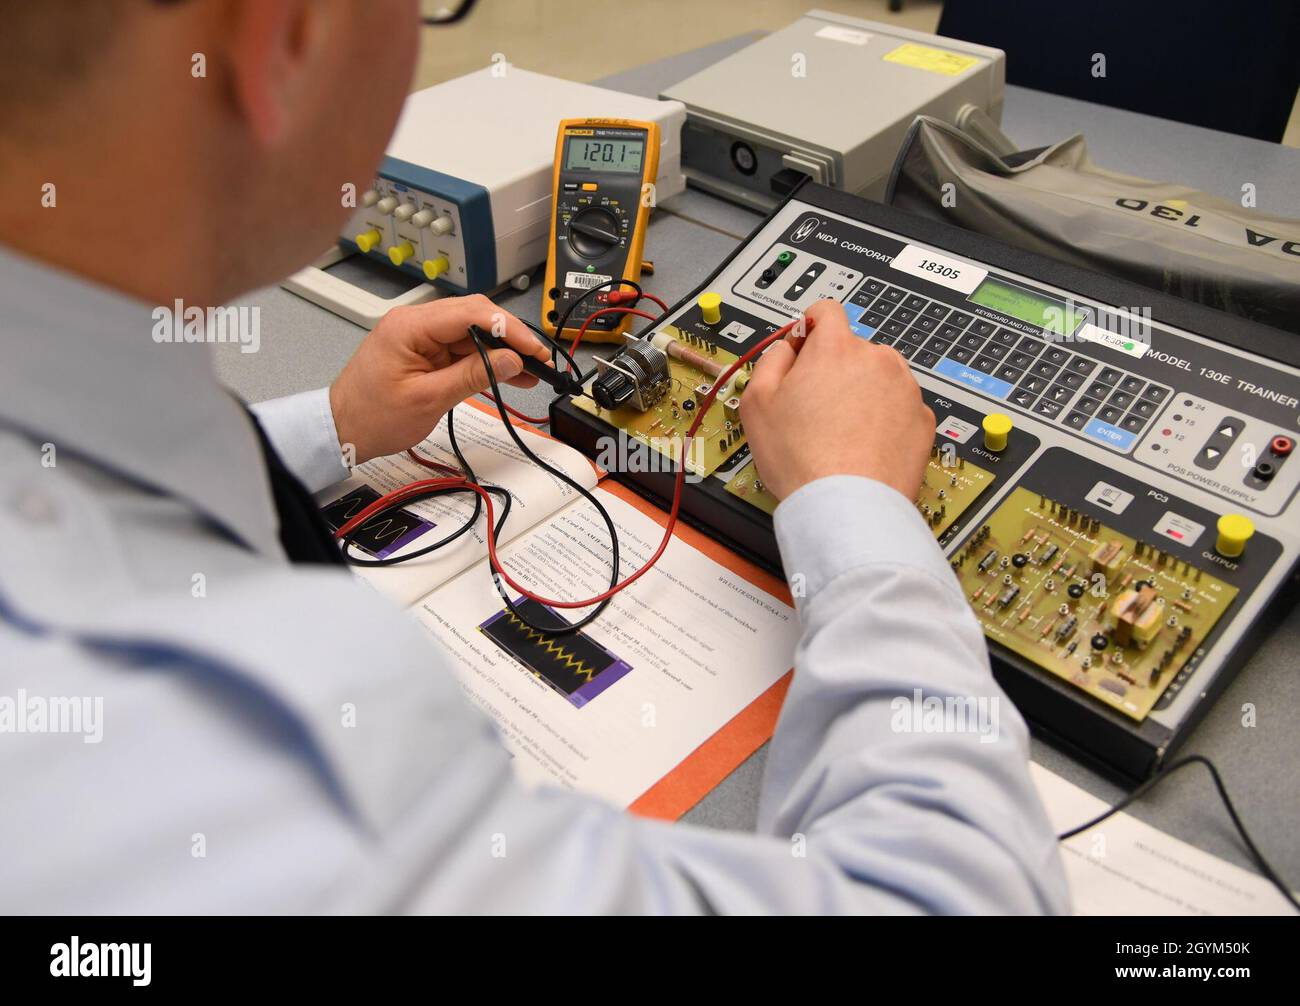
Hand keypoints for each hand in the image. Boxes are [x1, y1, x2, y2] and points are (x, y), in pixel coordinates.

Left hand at [329, 295, 552, 464]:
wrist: (342, 430)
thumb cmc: (372, 417)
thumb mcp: (429, 399)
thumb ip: (473, 376)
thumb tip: (511, 360)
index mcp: (410, 326)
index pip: (472, 313)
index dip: (509, 328)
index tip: (534, 349)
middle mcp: (415, 322)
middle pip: (475, 316)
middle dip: (510, 337)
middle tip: (538, 360)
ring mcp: (420, 336)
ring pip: (472, 333)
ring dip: (501, 351)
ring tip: (530, 372)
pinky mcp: (424, 350)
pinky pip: (461, 349)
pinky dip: (485, 361)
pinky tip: (508, 374)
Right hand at [739, 299, 934, 501]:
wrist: (848, 505)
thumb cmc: (802, 459)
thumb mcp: (757, 403)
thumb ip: (771, 360)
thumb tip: (786, 349)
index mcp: (836, 348)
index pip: (827, 311)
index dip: (810, 326)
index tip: (804, 345)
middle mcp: (877, 360)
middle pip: (853, 349)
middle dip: (835, 369)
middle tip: (815, 406)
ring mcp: (906, 389)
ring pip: (880, 378)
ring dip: (863, 392)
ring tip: (842, 430)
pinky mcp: (923, 420)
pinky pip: (900, 408)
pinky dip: (886, 419)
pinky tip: (864, 444)